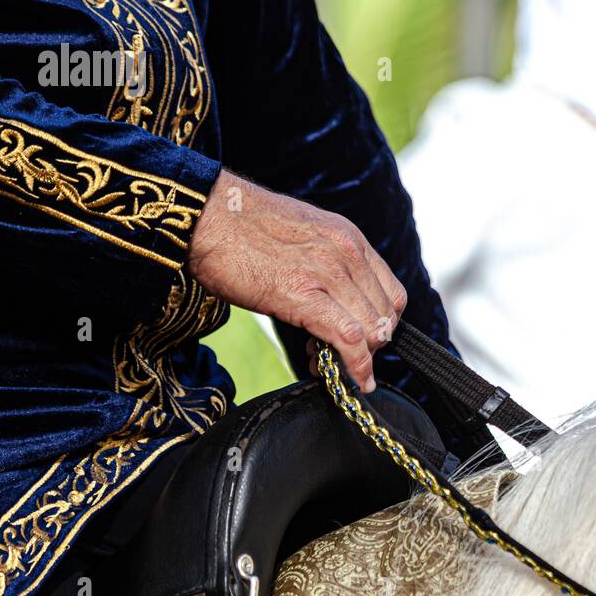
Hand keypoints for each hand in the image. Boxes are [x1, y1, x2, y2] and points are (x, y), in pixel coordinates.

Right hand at [187, 169, 405, 391]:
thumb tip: (328, 297)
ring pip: (372, 329)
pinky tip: (353, 380)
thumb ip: (324, 262)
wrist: (204, 214)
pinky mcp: (303, 294)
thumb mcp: (301, 236)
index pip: (391, 293)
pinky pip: (349, 338)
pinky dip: (357, 366)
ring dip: (360, 359)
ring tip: (331, 367)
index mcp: (348, 238)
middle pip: (385, 315)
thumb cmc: (241, 228)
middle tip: (342, 358)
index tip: (363, 339)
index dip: (382, 324)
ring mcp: (328, 272)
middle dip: (371, 345)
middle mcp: (347, 253)